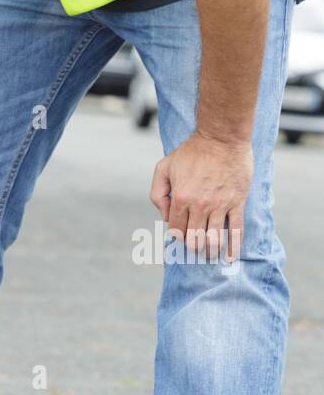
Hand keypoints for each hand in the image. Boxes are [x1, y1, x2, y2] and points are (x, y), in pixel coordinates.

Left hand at [150, 130, 252, 262]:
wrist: (221, 138)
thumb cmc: (191, 152)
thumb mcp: (164, 167)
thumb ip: (158, 193)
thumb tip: (166, 216)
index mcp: (180, 198)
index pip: (176, 229)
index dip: (177, 236)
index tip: (180, 236)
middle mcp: (200, 205)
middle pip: (195, 239)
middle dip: (193, 247)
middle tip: (195, 247)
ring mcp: (220, 205)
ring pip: (214, 239)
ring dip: (210, 251)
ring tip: (210, 255)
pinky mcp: (237, 202)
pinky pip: (236, 230)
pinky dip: (233, 247)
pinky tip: (230, 256)